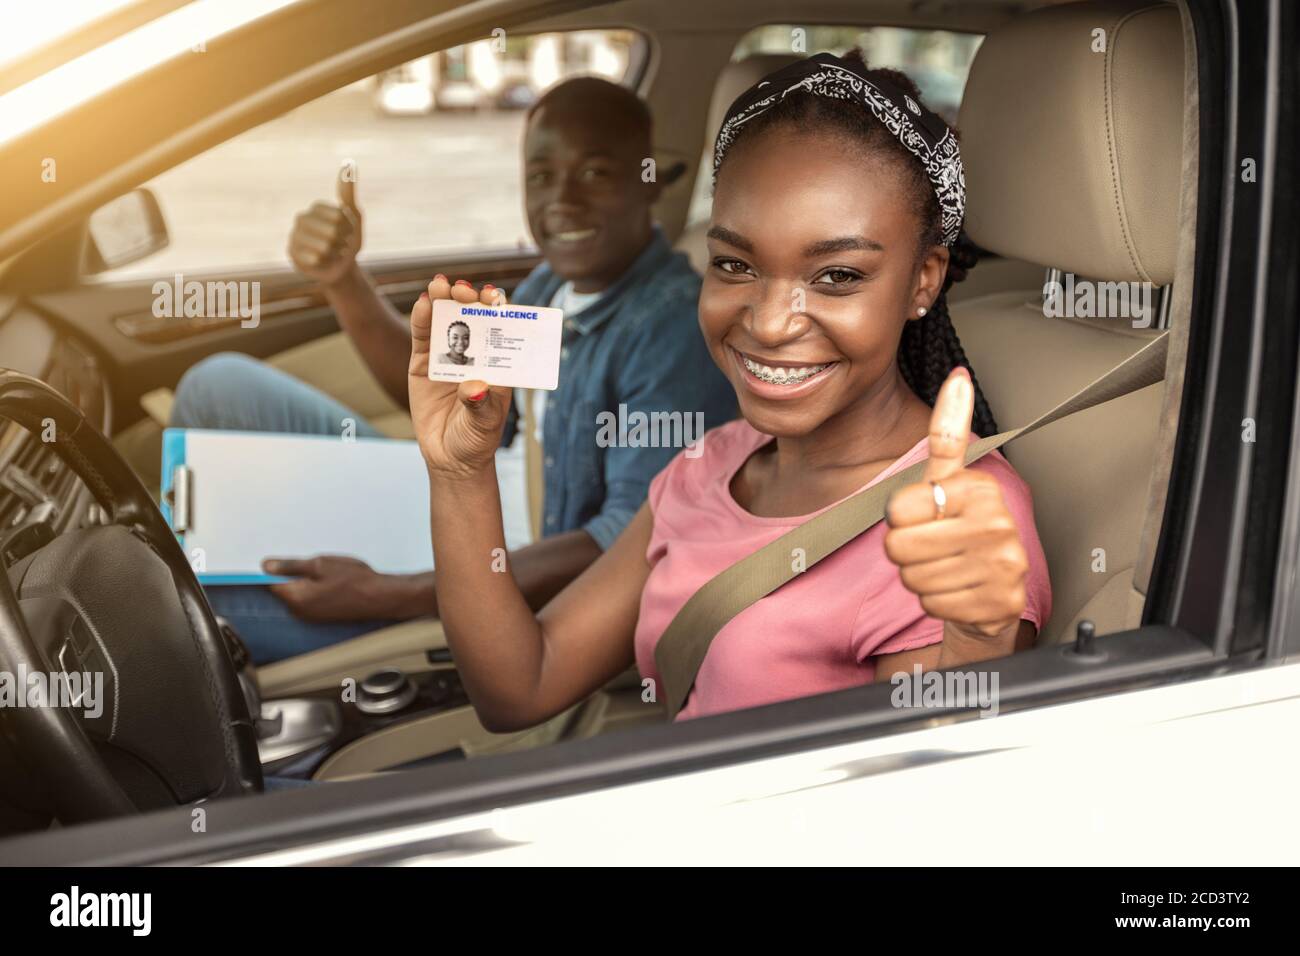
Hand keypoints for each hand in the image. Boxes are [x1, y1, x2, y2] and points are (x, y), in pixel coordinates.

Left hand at [263, 555, 407, 621]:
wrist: (379, 598)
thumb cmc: (354, 580)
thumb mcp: (320, 564)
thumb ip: (290, 566)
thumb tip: (266, 566)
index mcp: (295, 597)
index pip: (268, 583)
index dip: (272, 568)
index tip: (277, 558)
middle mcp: (299, 610)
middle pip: (283, 588)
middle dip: (291, 573)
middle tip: (311, 561)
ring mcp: (310, 615)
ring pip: (297, 592)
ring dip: (304, 580)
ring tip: (326, 570)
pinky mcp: (320, 615)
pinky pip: (308, 599)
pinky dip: (314, 588)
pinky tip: (331, 580)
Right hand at [287, 162, 362, 286]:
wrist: (341, 268)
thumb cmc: (348, 241)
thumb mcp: (354, 216)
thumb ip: (349, 191)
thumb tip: (348, 163)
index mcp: (317, 207)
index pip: (340, 217)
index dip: (349, 229)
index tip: (347, 232)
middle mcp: (302, 218)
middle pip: (332, 231)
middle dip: (342, 242)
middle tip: (339, 245)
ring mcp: (294, 236)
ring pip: (323, 246)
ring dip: (334, 254)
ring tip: (331, 253)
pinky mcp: (291, 254)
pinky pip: (314, 259)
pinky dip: (325, 263)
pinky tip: (321, 262)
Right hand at [408, 277, 511, 479]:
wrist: (450, 458)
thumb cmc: (476, 439)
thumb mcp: (484, 423)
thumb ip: (480, 404)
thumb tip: (474, 387)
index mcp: (497, 363)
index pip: (501, 328)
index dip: (498, 309)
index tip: (494, 297)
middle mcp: (474, 354)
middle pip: (473, 317)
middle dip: (470, 299)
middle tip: (464, 291)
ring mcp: (448, 356)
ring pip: (446, 320)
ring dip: (444, 299)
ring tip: (441, 286)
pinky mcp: (424, 363)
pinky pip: (423, 336)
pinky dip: (422, 318)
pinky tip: (425, 303)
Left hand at [883, 367, 1028, 644]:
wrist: (992, 590)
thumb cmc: (962, 529)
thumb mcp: (950, 480)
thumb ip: (948, 435)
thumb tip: (957, 378)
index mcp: (979, 489)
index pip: (897, 508)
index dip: (901, 518)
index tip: (927, 517)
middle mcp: (996, 524)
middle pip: (898, 546)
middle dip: (906, 552)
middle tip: (933, 548)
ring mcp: (1001, 566)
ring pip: (912, 577)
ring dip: (920, 578)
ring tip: (947, 567)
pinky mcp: (997, 602)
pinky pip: (931, 604)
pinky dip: (936, 602)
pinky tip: (957, 590)